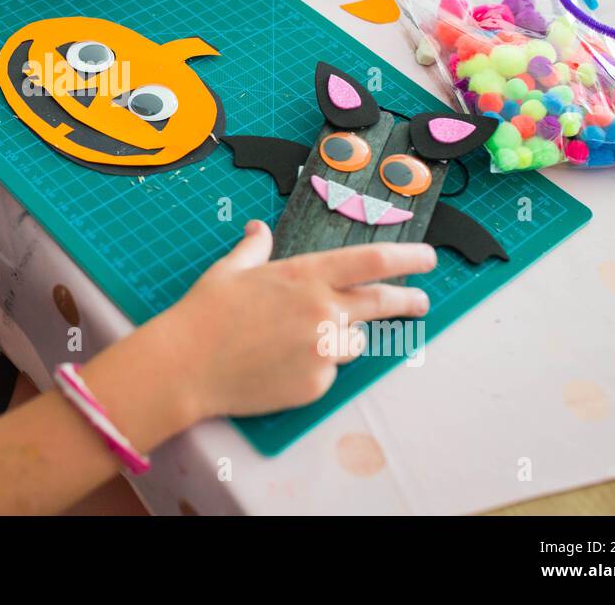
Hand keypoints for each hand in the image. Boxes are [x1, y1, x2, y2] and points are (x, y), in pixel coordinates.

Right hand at [164, 221, 435, 420]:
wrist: (187, 365)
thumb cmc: (205, 312)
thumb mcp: (230, 270)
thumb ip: (254, 248)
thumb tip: (258, 230)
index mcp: (306, 275)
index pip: (373, 261)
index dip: (407, 257)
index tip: (428, 257)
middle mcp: (324, 311)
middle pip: (382, 303)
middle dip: (408, 300)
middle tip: (420, 301)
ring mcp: (323, 350)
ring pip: (352, 343)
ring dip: (340, 339)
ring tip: (297, 341)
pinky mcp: (316, 384)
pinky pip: (327, 372)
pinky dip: (313, 366)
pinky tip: (279, 364)